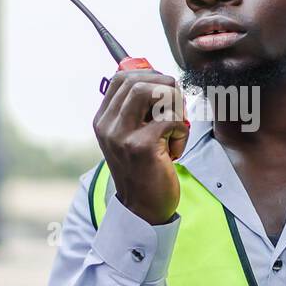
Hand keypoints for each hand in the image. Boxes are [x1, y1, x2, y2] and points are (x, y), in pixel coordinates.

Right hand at [92, 69, 188, 225]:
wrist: (143, 209)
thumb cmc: (144, 170)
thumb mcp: (131, 137)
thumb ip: (138, 111)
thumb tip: (161, 80)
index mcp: (103, 120)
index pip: (121, 77)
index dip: (149, 76)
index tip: (165, 91)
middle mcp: (108, 125)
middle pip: (139, 80)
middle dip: (167, 88)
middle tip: (176, 109)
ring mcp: (122, 135)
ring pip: (154, 92)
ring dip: (175, 105)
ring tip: (175, 127)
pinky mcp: (142, 146)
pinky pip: (172, 119)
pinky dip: (182, 131)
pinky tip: (174, 149)